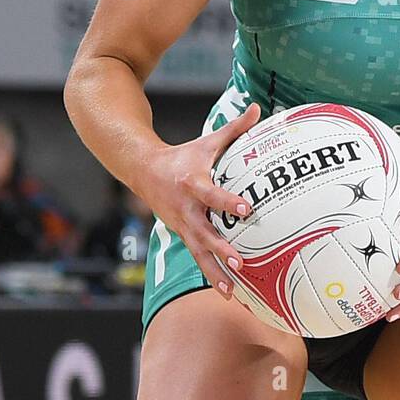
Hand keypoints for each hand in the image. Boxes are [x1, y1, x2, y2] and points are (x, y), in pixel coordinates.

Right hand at [136, 103, 261, 303]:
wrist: (143, 171)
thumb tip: (256, 107)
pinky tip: (229, 292)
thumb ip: (234, 129)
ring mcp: (183, 225)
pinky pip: (198, 258)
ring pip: (199, 253)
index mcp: (193, 183)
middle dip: (220, 248)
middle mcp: (186, 209)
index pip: (212, 195)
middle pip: (204, 232)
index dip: (228, 203)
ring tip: (232, 291)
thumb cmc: (183, 155)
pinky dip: (211, 275)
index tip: (246, 209)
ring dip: (215, 272)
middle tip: (239, 261)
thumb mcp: (207, 141)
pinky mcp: (183, 236)